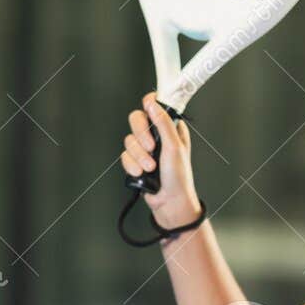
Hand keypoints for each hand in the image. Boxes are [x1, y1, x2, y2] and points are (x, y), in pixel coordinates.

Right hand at [122, 93, 200, 228]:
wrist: (169, 202)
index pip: (155, 106)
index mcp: (170, 128)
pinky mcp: (135, 161)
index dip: (149, 104)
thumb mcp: (174, 146)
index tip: (148, 108)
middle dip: (141, 135)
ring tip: (150, 168)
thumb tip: (152, 102)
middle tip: (151, 147)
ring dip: (139, 156)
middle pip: (136, 120)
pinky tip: (142, 174)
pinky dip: (132, 166)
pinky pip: (125, 156)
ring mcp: (145, 149)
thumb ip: (163, 122)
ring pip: (129, 140)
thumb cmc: (179, 177)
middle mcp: (157, 135)